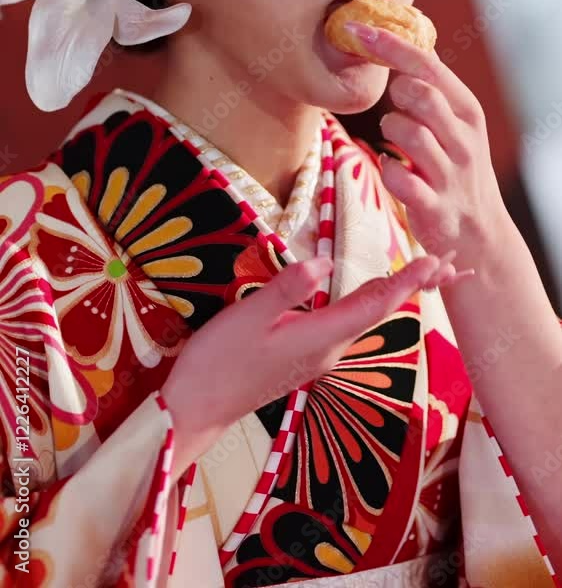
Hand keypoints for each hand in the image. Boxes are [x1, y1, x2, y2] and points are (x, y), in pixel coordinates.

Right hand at [161, 253, 439, 478]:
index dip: (407, 281)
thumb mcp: (248, 316)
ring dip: (396, 292)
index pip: (375, 304)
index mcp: (321, 338)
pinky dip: (371, 300)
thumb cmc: (219, 361)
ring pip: (367, 316)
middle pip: (381, 311)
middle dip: (415, 286)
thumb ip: (287, 289)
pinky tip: (372, 291)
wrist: (198, 407)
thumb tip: (323, 263)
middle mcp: (329, 348)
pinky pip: (350, 321)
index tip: (435, 260)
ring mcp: (319, 354)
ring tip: (424, 273)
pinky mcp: (306, 354)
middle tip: (450, 263)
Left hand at [345, 21, 508, 285]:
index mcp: (466, 110)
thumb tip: (406, 43)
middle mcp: (462, 138)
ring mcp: (450, 173)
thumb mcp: (455, 123)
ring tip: (396, 142)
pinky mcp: (433, 206)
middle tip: (395, 105)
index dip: (389, 44)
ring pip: (409, 132)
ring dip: (391, 131)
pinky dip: (388, 172)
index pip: (427, 64)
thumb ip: (432, 87)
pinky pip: (398, 178)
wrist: (478, 232)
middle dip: (396, 93)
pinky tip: (393, 171)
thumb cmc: (455, 167)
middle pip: (421, 94)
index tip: (355, 27)